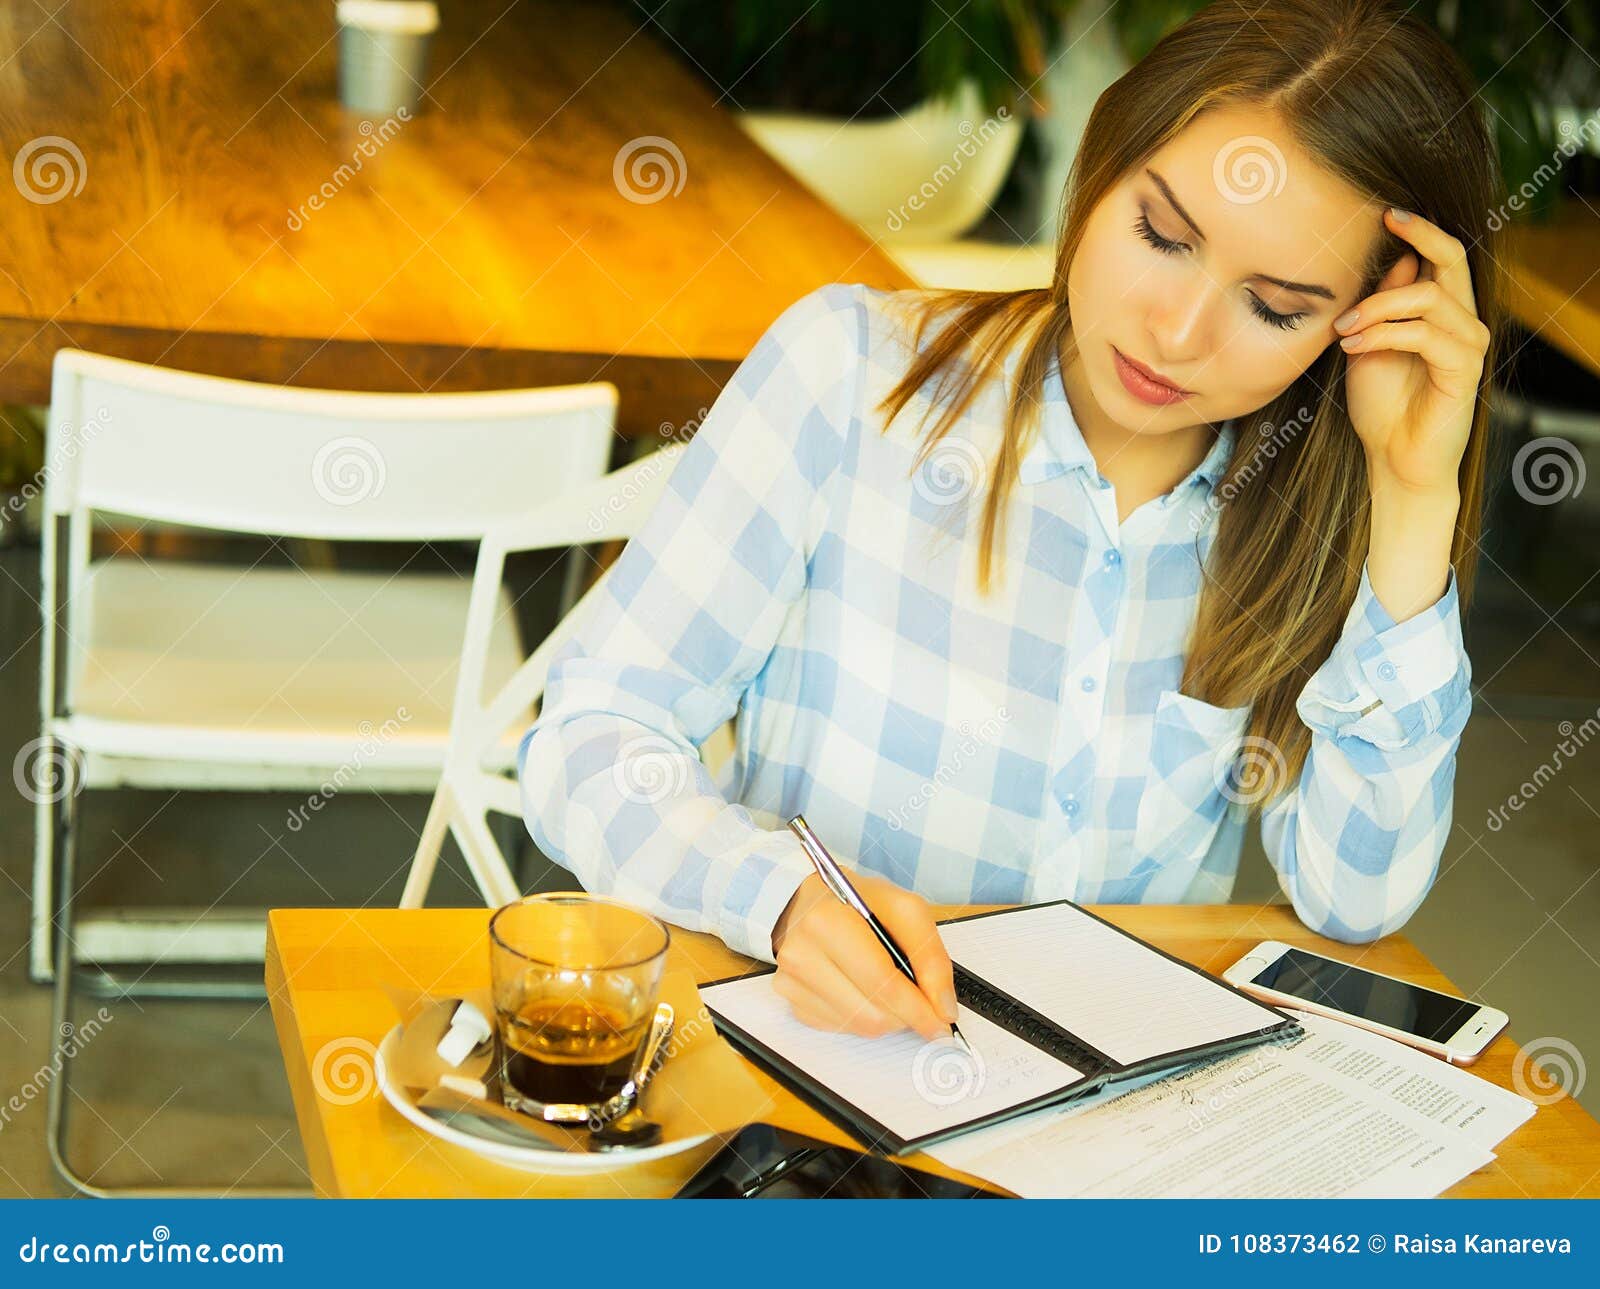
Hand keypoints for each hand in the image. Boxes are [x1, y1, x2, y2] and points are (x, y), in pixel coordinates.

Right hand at [769, 872, 957, 1040]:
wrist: (810, 899)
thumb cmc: (859, 902)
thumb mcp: (905, 910)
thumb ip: (931, 956)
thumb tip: (943, 1006)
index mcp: (828, 922)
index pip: (882, 983)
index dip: (918, 1009)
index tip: (942, 1022)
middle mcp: (802, 953)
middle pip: (872, 1012)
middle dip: (906, 1015)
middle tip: (922, 1005)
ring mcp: (790, 979)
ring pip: (858, 1026)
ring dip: (886, 1017)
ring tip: (892, 991)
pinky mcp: (790, 997)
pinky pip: (840, 1026)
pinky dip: (862, 1015)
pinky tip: (863, 989)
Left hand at [1334, 207, 1489, 498]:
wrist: (1393, 460)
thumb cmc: (1381, 406)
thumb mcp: (1368, 346)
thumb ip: (1380, 307)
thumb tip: (1393, 261)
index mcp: (1441, 312)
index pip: (1442, 256)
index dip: (1419, 229)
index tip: (1385, 212)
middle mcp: (1463, 321)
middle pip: (1452, 259)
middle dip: (1420, 233)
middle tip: (1384, 219)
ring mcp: (1467, 344)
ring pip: (1427, 297)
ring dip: (1376, 307)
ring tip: (1343, 330)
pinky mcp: (1463, 370)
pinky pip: (1424, 335)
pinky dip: (1383, 335)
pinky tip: (1354, 348)